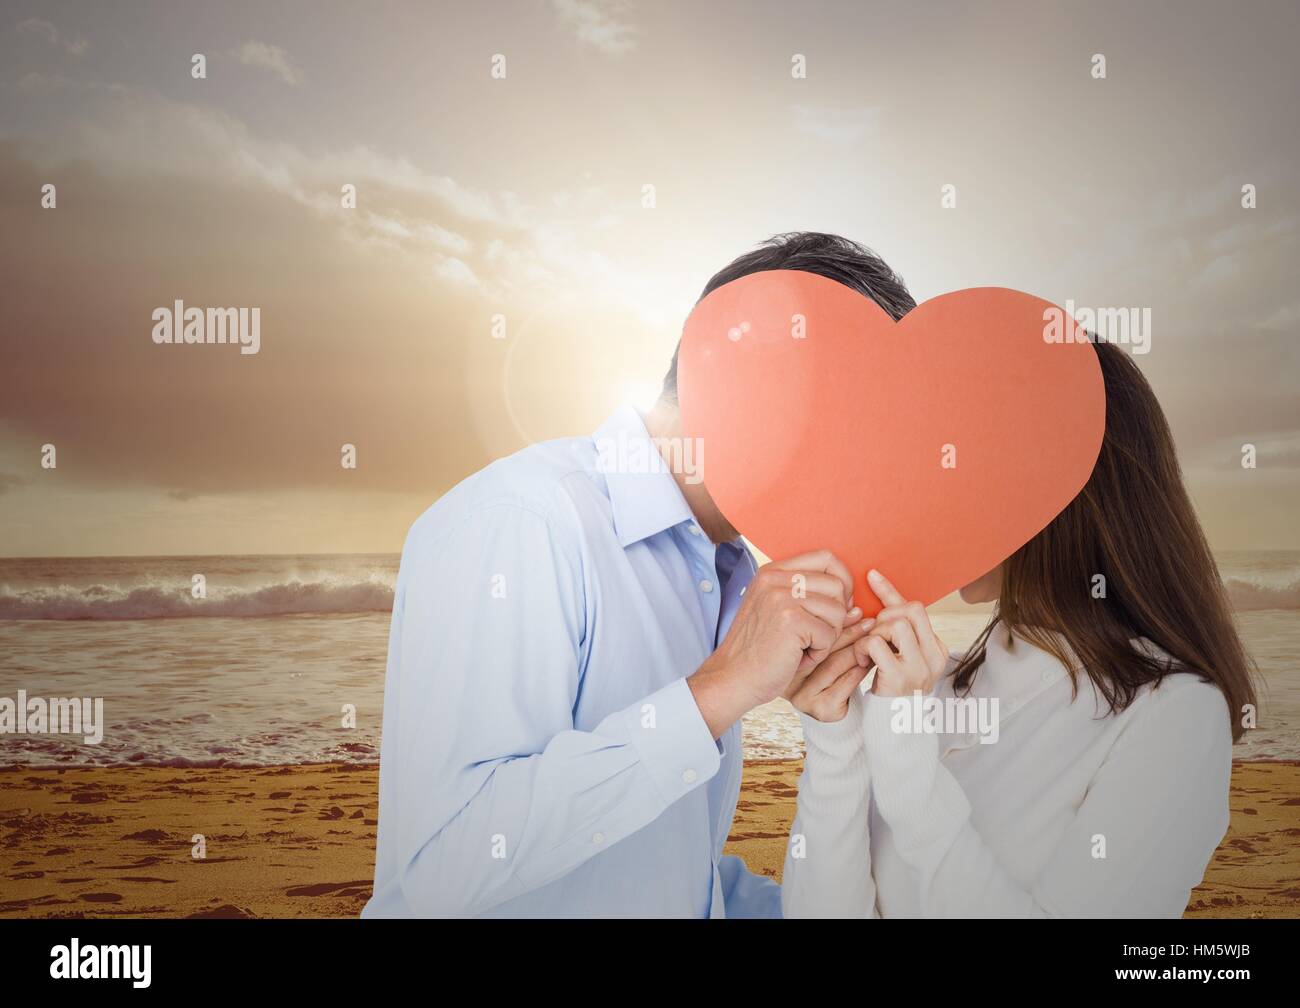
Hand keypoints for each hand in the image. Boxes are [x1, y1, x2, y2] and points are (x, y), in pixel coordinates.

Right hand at [689, 550, 855, 736]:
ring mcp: (782, 597)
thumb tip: (856, 606)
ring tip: (802, 647)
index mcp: (772, 572)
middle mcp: (776, 579)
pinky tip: (798, 657)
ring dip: (827, 637)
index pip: (826, 558)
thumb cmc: (759, 651)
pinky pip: (829, 634)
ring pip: (837, 611)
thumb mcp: (780, 615)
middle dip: (835, 617)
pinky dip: (819, 652)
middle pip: (837, 585)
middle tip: (813, 636)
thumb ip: (813, 600)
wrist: (732, 679)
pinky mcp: (791, 620)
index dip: (842, 581)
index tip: (838, 605)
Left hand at [853, 569, 947, 697]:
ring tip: (868, 649)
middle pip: (912, 610)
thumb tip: (873, 585)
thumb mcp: (898, 656)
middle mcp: (934, 656)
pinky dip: (864, 647)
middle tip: (874, 633)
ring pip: (896, 624)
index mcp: (937, 648)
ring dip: (876, 632)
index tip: (871, 575)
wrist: (893, 729)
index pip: (916, 608)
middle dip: (885, 614)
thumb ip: (893, 630)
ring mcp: (919, 668)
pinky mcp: (899, 678)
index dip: (890, 591)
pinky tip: (863, 660)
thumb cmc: (890, 688)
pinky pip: (877, 643)